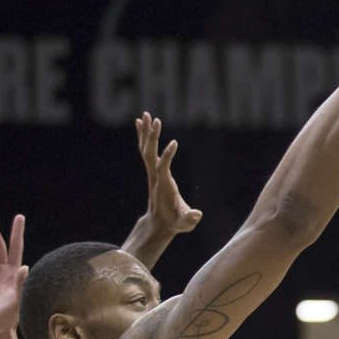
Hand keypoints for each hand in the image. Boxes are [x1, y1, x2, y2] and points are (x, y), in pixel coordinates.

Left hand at [136, 113, 201, 233]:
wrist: (161, 224)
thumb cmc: (176, 222)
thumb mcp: (185, 223)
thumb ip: (190, 219)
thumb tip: (197, 214)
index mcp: (164, 186)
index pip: (162, 167)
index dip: (167, 156)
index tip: (175, 142)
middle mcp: (155, 177)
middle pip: (149, 154)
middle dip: (152, 137)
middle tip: (154, 119)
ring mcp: (153, 173)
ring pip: (146, 149)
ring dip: (146, 132)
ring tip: (146, 115)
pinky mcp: (154, 171)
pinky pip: (146, 150)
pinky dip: (144, 137)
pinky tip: (141, 124)